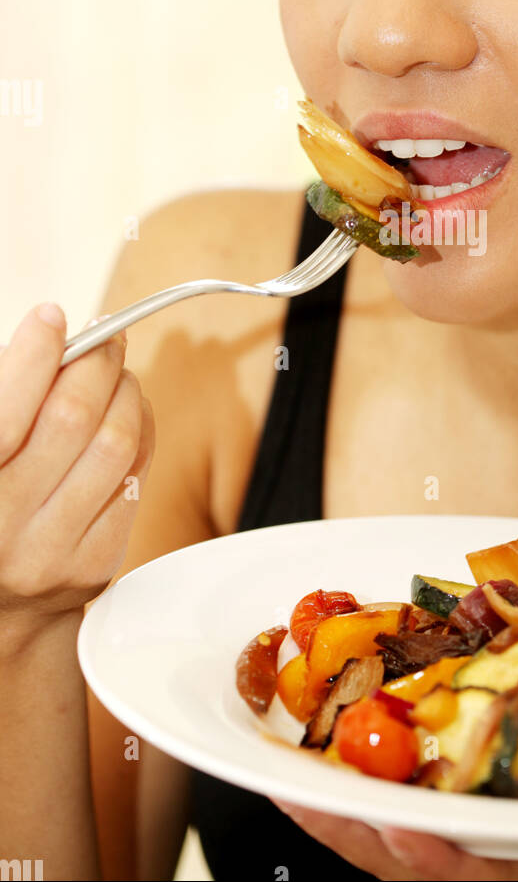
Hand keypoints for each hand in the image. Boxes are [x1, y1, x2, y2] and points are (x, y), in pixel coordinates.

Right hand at [0, 303, 154, 632]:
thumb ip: (5, 395)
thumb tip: (50, 333)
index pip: (4, 414)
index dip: (34, 355)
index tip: (52, 317)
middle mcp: (1, 526)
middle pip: (71, 419)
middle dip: (94, 363)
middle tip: (102, 337)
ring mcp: (50, 552)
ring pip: (114, 444)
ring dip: (125, 391)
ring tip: (116, 371)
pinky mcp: (94, 564)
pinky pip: (135, 477)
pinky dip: (140, 429)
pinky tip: (129, 411)